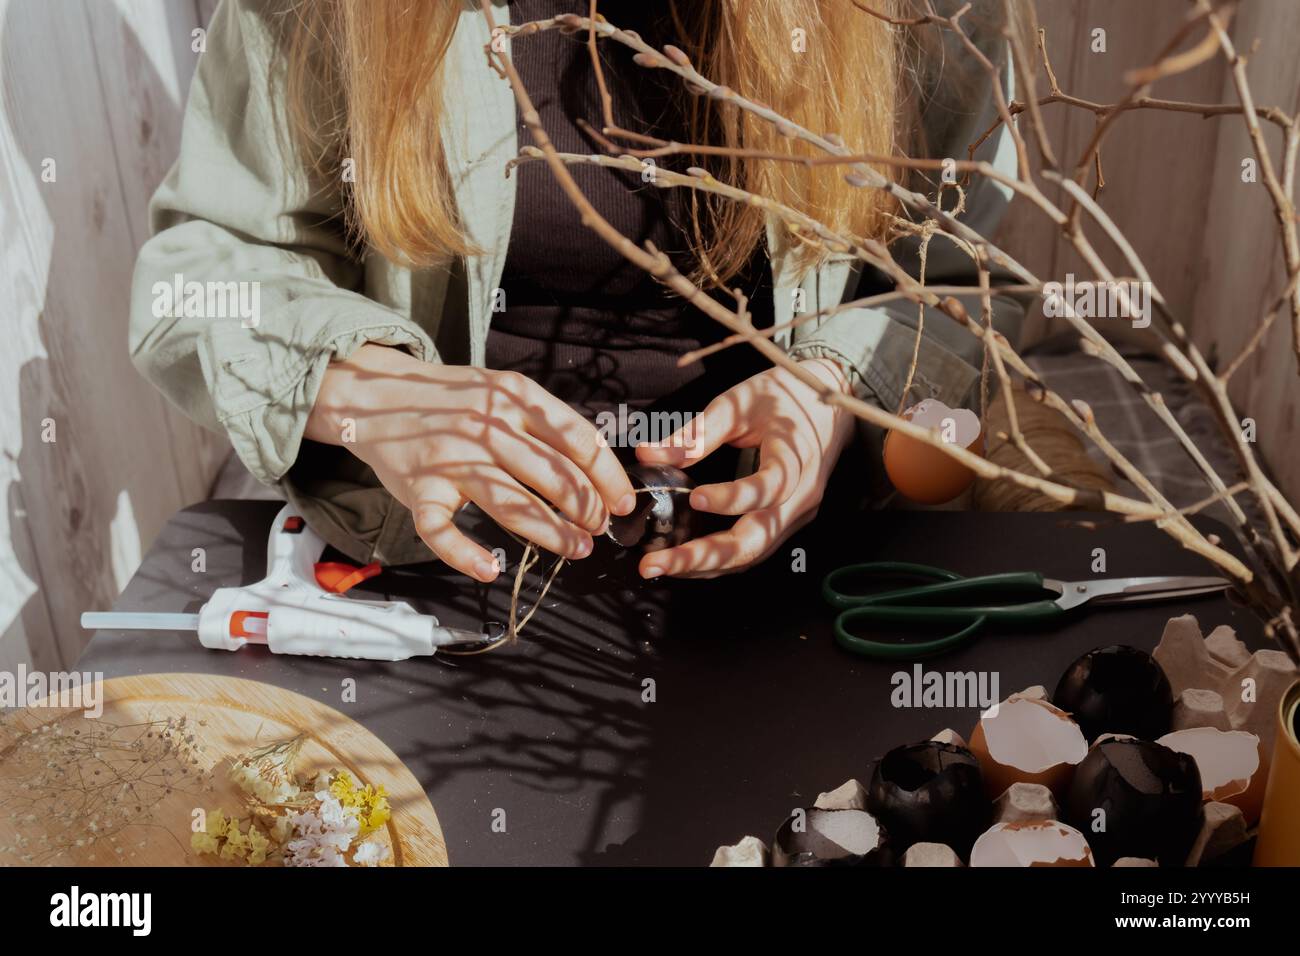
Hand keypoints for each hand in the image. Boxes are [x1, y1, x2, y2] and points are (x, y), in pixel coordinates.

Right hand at [305, 345, 635, 581]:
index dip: (608, 477)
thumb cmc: (454, 399)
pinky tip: (490, 570)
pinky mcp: (419, 490)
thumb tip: (598, 466)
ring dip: (552, 533)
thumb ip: (547, 422)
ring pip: (512, 505)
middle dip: (587, 509)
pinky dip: (465, 555)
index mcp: (515, 399)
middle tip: (601, 531)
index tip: (623, 503)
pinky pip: (442, 531)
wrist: (376, 395)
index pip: (579, 440)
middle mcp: (486, 427)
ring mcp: (451, 459)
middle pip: (554, 477)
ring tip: (577, 549)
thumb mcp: (504, 391)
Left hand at [634, 358, 854, 577]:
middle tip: (655, 563)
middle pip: (755, 541)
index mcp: (796, 458)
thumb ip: (696, 433)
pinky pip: (753, 550)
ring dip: (705, 565)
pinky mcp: (786, 523)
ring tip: (660, 566)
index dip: (732, 497)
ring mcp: (796, 515)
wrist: (828, 405)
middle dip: (703, 556)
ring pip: (752, 554)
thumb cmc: (785, 396)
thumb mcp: (740, 402)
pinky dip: (719, 560)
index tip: (694, 497)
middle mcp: (801, 496)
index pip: (768, 487)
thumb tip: (646, 454)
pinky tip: (685, 560)